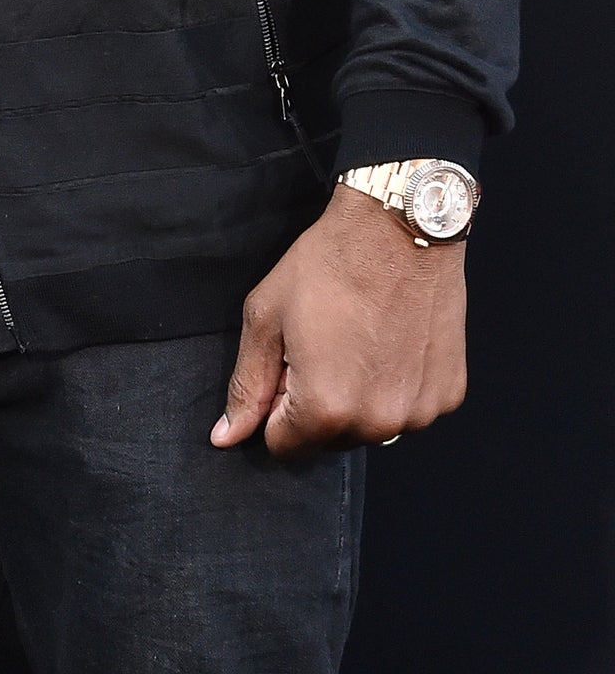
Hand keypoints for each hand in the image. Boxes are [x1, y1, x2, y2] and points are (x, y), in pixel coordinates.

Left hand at [212, 183, 467, 457]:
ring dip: (358, 400)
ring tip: (356, 340)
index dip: (275, 407)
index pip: (284, 446)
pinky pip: (409, 409)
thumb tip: (226, 438)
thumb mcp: (266, 317)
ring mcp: (420, 411)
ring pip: (371, 428)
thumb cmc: (327, 266)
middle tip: (320, 346)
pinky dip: (396, 387)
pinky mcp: (449, 394)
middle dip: (316, 405)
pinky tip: (390, 342)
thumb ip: (247, 384)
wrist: (400, 227)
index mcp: (326, 408)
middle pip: (329, 441)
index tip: (286, 364)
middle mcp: (378, 423)